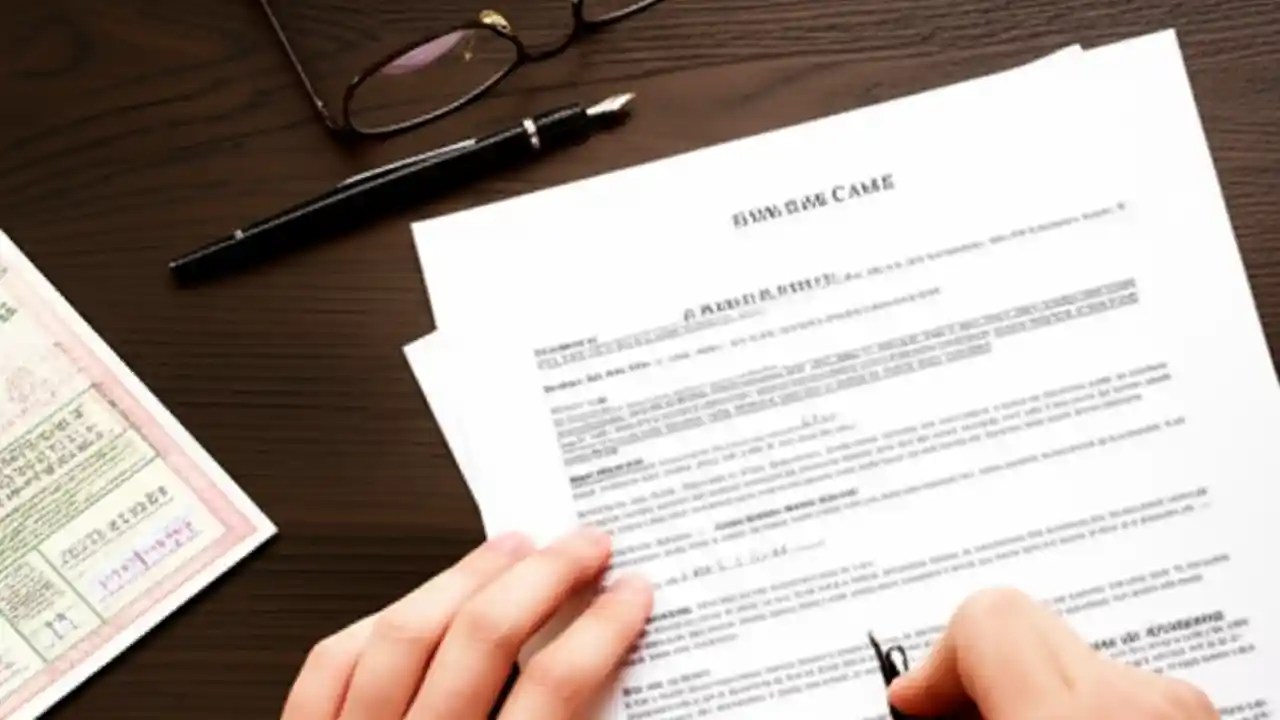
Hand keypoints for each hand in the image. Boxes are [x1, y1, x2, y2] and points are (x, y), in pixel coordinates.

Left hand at [282, 527, 652, 719]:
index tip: (632, 595)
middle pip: (483, 639)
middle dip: (544, 576)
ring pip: (405, 633)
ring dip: (466, 577)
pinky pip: (331, 664)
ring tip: (511, 547)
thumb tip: (610, 687)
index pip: (555, 689)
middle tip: (585, 545)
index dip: (602, 630)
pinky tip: (415, 599)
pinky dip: (377, 621)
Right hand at [889, 588, 1218, 718]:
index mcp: (1065, 718)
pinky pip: (1121, 682)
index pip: (984, 619)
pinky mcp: (1196, 717)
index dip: (934, 660)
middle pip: (1024, 624)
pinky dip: (1083, 705)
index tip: (919, 700)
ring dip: (1032, 686)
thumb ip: (941, 715)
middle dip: (979, 667)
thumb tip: (909, 696)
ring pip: (1073, 652)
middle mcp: (1136, 701)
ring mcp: (1177, 710)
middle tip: (955, 714)